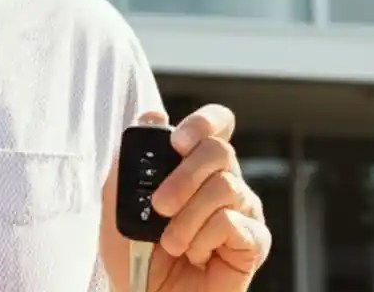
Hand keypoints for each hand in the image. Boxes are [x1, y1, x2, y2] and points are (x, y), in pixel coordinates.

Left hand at [140, 104, 270, 290]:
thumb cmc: (133, 253)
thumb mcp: (118, 202)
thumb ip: (131, 160)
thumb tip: (153, 116)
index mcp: (193, 166)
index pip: (216, 123)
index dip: (203, 121)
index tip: (177, 142)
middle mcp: (223, 181)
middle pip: (220, 149)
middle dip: (183, 177)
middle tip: (159, 206)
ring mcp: (243, 210)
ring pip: (225, 186)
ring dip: (187, 218)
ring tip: (171, 244)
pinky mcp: (255, 241)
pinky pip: (232, 222)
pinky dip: (203, 240)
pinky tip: (196, 257)